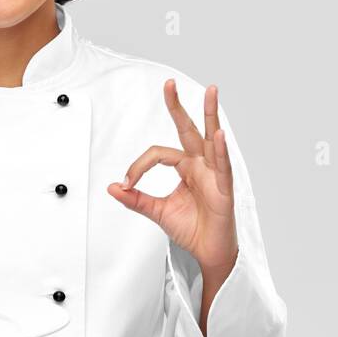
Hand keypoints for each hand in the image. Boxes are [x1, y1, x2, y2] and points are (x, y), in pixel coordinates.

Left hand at [107, 79, 239, 275]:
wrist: (207, 252)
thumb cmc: (191, 229)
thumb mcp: (157, 211)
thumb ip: (136, 199)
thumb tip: (113, 187)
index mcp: (185, 168)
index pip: (159, 154)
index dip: (139, 165)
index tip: (127, 182)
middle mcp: (200, 165)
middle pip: (188, 129)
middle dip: (177, 107)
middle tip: (169, 84)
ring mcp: (214, 173)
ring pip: (211, 138)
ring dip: (210, 114)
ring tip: (210, 90)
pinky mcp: (224, 188)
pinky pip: (222, 165)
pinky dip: (221, 149)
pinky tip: (219, 134)